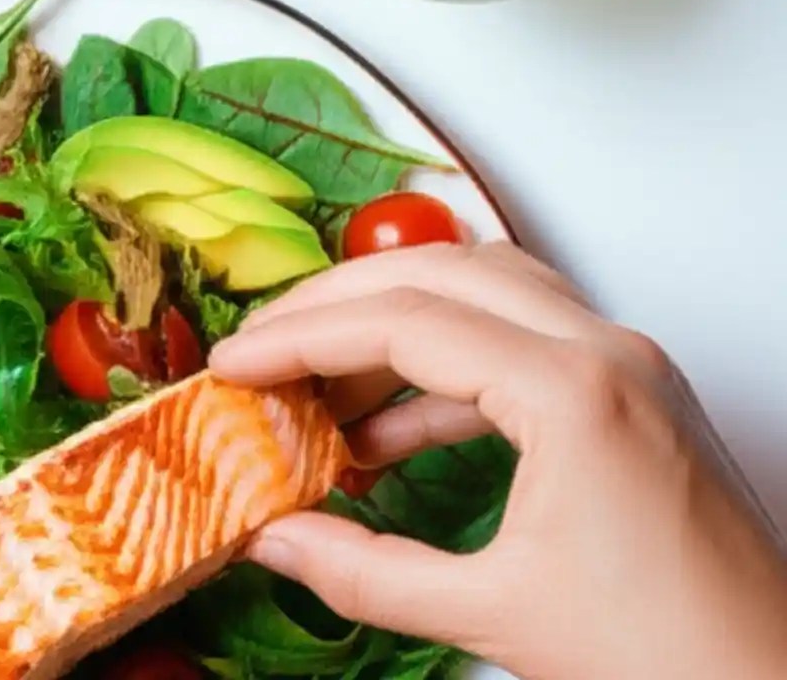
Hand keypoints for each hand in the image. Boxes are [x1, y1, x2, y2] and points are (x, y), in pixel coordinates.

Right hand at [210, 242, 786, 679]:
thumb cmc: (675, 657)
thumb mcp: (493, 614)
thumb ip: (364, 573)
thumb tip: (274, 540)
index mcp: (575, 394)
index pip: (406, 323)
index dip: (303, 337)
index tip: (239, 362)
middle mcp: (608, 355)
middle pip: (445, 273)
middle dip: (339, 303)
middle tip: (268, 345)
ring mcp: (627, 368)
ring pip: (486, 292)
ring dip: (394, 324)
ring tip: (319, 384)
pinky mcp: (629, 397)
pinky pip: (518, 347)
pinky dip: (442, 373)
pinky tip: (386, 434)